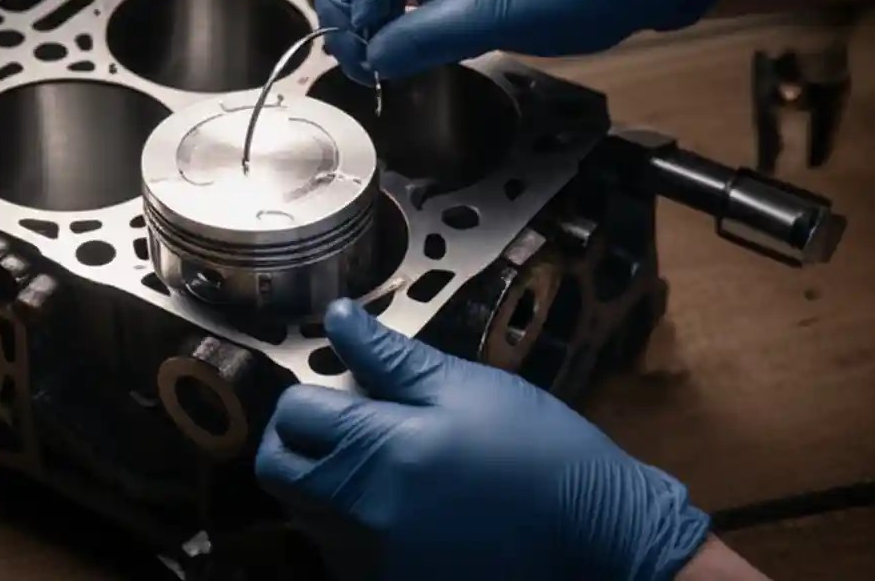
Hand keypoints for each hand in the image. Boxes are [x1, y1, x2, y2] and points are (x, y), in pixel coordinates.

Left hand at [255, 299, 709, 579]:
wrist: (596, 538)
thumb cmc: (540, 454)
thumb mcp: (468, 389)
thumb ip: (390, 358)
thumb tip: (338, 318)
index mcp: (377, 454)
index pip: (291, 415)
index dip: (311, 391)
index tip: (342, 387)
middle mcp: (361, 516)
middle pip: (279, 469)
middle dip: (299, 437)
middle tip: (347, 420)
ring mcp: (371, 560)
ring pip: (304, 512)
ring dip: (324, 480)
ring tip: (387, 461)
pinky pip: (339, 549)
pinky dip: (352, 521)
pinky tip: (404, 502)